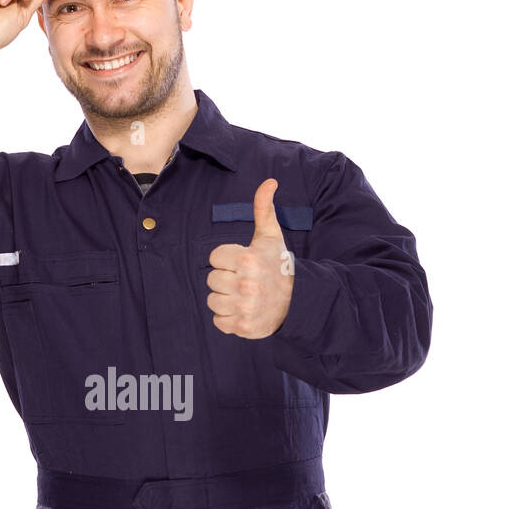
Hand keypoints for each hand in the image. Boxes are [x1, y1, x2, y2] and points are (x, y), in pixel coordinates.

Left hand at [204, 179, 294, 336]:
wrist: (298, 301)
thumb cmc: (278, 265)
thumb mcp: (271, 236)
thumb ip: (264, 208)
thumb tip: (269, 181)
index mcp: (248, 259)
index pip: (214, 257)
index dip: (226, 259)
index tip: (242, 262)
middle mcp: (246, 284)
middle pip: (211, 279)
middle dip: (225, 278)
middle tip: (244, 279)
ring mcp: (244, 307)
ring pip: (212, 300)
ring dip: (225, 298)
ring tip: (243, 295)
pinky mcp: (243, 327)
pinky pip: (218, 321)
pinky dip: (228, 318)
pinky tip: (242, 310)